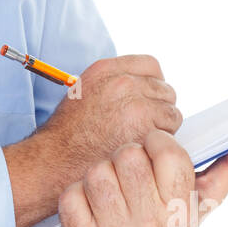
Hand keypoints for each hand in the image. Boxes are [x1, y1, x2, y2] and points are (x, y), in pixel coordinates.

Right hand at [42, 54, 182, 172]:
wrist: (56, 161)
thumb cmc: (67, 133)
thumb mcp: (84, 92)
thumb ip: (113, 83)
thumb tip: (143, 87)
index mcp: (106, 70)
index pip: (151, 65)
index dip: (153, 83)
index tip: (149, 98)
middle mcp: (123, 83)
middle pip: (165, 90)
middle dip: (159, 107)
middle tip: (144, 125)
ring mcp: (136, 106)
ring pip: (172, 112)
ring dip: (162, 126)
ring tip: (140, 139)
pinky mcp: (145, 130)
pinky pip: (170, 133)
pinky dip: (160, 143)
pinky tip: (141, 150)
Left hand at [58, 128, 227, 226]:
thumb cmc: (165, 222)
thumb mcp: (198, 201)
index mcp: (182, 209)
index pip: (168, 152)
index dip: (157, 142)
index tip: (154, 151)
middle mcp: (153, 226)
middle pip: (128, 156)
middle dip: (125, 157)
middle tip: (130, 175)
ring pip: (97, 172)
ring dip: (99, 175)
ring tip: (111, 193)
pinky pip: (71, 196)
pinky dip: (76, 197)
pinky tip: (90, 209)